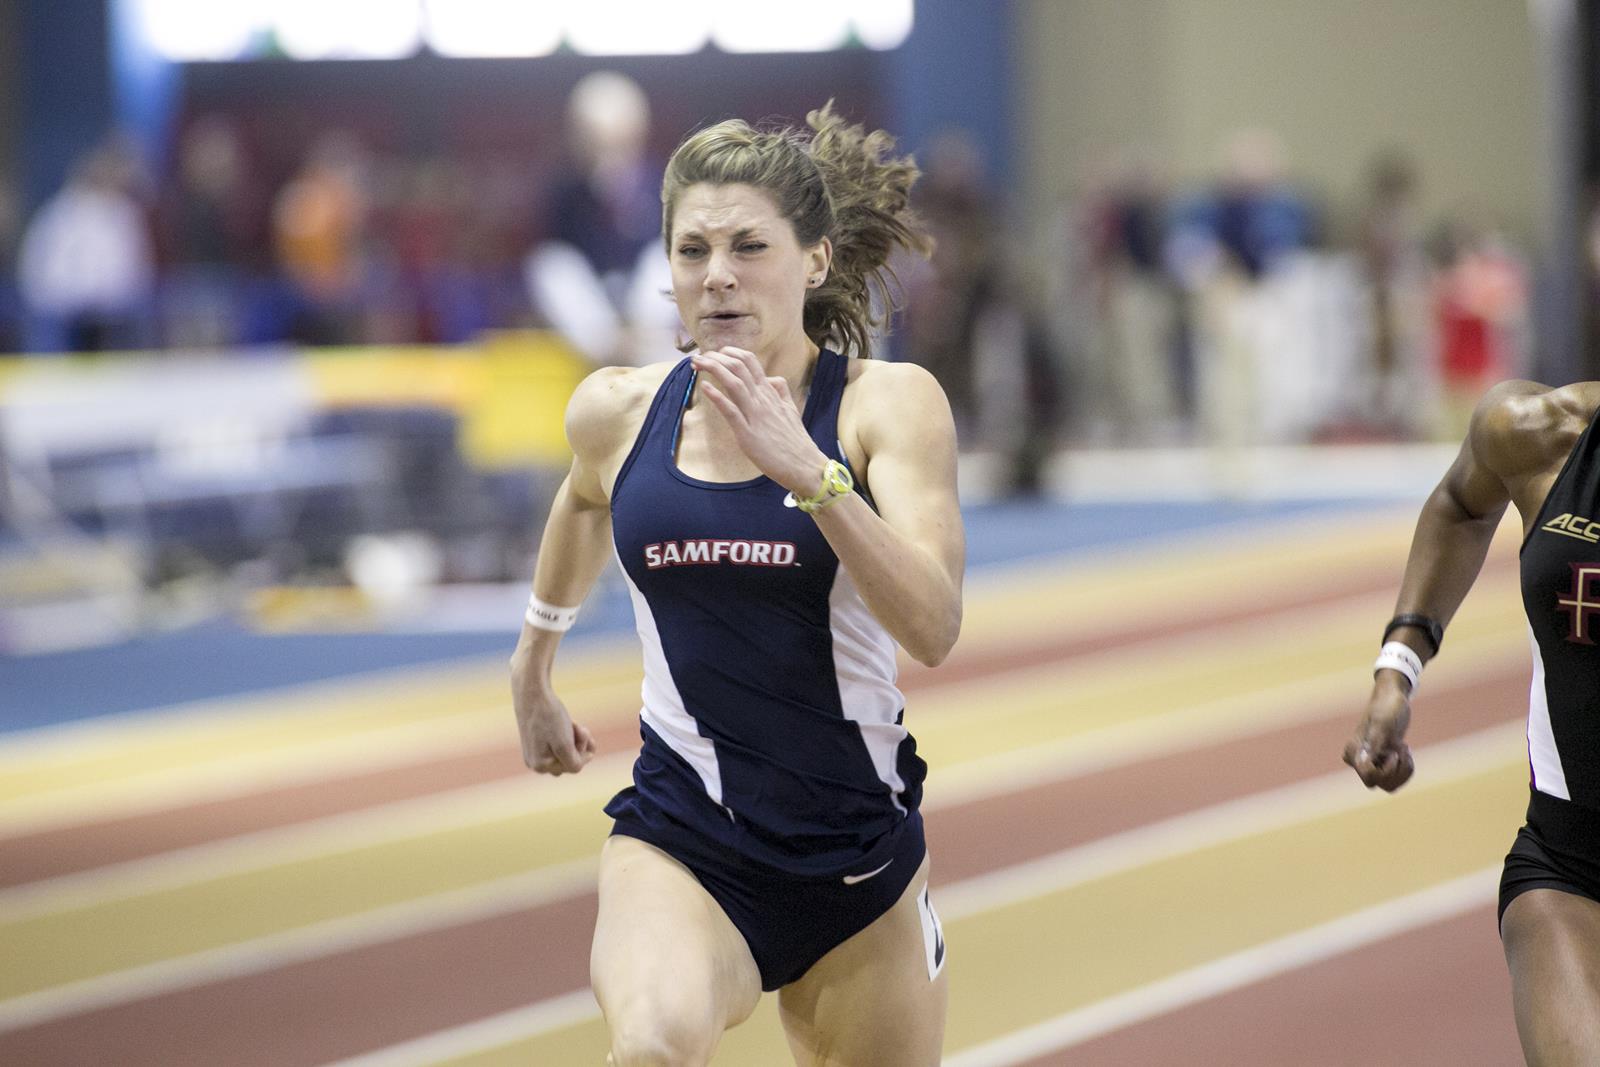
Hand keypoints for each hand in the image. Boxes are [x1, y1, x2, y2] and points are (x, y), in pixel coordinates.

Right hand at [513, 684, 595, 775]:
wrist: (532, 692)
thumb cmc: (549, 716)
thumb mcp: (565, 743)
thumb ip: (574, 763)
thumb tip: (578, 768)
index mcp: (541, 766)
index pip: (575, 766)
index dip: (583, 747)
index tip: (582, 728)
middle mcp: (535, 764)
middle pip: (569, 761)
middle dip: (578, 744)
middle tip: (576, 724)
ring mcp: (534, 754)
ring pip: (565, 754)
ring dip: (574, 739)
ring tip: (571, 723)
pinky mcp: (535, 743)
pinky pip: (557, 747)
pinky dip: (565, 736)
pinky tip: (566, 723)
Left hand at [690, 348, 827, 493]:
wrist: (804, 465)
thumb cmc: (795, 442)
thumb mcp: (791, 410)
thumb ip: (781, 392)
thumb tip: (772, 379)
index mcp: (771, 393)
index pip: (750, 362)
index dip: (731, 353)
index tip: (717, 353)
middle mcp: (763, 399)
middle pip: (738, 367)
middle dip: (716, 357)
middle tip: (699, 356)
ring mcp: (756, 415)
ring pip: (734, 383)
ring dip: (713, 369)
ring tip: (697, 364)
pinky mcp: (748, 434)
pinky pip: (731, 411)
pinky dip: (717, 397)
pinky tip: (704, 387)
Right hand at [1343, 681, 1414, 790]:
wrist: (1392, 697)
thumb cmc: (1387, 706)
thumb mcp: (1383, 722)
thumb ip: (1374, 741)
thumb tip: (1364, 762)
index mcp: (1354, 751)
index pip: (1368, 777)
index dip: (1385, 770)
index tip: (1392, 752)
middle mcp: (1359, 760)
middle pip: (1379, 783)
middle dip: (1396, 769)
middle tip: (1400, 748)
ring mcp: (1371, 762)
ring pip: (1388, 785)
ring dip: (1402, 770)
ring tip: (1403, 749)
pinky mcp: (1382, 763)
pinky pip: (1395, 779)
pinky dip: (1405, 769)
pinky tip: (1404, 750)